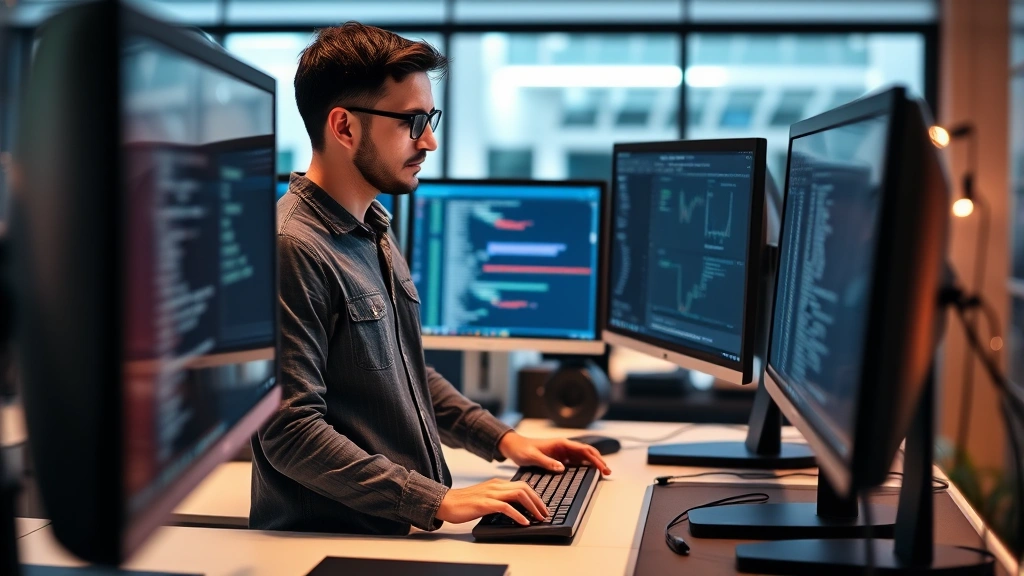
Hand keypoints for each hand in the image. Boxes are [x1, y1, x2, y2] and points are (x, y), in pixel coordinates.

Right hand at [436, 479, 546, 525]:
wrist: (445, 503)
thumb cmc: (464, 503)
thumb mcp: (485, 498)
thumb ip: (499, 499)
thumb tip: (515, 509)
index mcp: (497, 483)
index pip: (522, 485)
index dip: (535, 496)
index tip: (542, 507)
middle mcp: (495, 486)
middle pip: (524, 488)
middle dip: (538, 501)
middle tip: (545, 513)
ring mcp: (490, 493)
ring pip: (518, 494)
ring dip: (532, 506)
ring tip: (538, 518)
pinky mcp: (484, 503)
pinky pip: (506, 507)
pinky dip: (518, 515)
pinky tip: (524, 522)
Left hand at [497, 432, 611, 475]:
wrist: (513, 446)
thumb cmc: (521, 450)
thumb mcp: (532, 456)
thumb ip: (546, 462)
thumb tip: (562, 468)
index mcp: (561, 444)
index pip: (584, 450)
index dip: (595, 458)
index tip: (603, 467)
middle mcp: (564, 447)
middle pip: (587, 453)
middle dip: (599, 461)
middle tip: (607, 473)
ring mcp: (562, 453)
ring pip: (583, 457)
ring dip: (593, 464)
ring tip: (602, 473)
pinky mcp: (558, 458)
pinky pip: (575, 462)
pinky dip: (584, 467)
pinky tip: (588, 473)